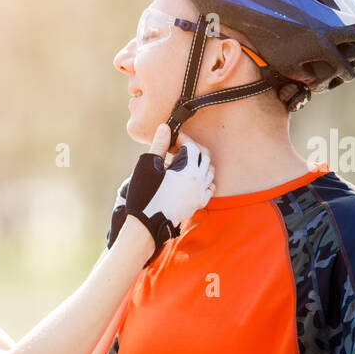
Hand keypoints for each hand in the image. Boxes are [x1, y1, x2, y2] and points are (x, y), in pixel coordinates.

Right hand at [107, 124, 214, 248]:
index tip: (170, 139)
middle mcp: (200, 181)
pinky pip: (209, 187)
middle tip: (177, 148)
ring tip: (182, 163)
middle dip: (193, 148)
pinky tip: (190, 179)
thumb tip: (165, 127)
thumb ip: (159, 145)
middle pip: (205, 156)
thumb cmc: (145, 195)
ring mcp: (200, 194)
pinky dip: (203, 179)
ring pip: (209, 171)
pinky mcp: (198, 204)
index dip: (182, 139)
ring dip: (199, 163)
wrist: (146, 226)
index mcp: (189, 170)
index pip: (192, 146)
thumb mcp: (148, 166)